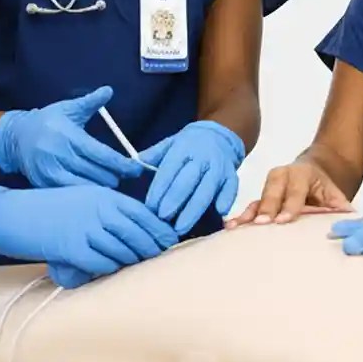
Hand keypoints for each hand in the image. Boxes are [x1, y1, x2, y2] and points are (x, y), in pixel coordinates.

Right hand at [0, 86, 139, 189]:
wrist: (16, 137)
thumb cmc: (48, 121)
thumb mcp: (68, 108)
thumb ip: (91, 102)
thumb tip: (109, 90)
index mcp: (70, 137)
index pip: (103, 155)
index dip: (124, 165)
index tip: (138, 168)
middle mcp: (60, 156)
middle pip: (100, 175)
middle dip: (116, 175)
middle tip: (122, 172)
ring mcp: (51, 173)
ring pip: (89, 188)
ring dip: (102, 185)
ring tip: (107, 178)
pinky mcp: (45, 185)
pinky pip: (73, 193)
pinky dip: (86, 192)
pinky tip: (91, 185)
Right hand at [0, 181, 179, 288]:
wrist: (7, 213)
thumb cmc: (45, 209)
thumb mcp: (80, 199)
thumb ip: (105, 210)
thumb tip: (132, 230)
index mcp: (104, 195)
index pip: (144, 214)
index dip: (159, 231)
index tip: (168, 242)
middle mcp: (100, 209)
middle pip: (140, 235)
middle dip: (151, 250)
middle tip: (155, 259)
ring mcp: (87, 228)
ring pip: (124, 252)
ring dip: (130, 262)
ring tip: (132, 267)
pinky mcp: (72, 248)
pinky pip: (103, 264)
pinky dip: (108, 270)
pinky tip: (104, 270)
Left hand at [140, 120, 244, 234]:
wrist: (220, 134)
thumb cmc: (189, 144)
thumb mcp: (169, 144)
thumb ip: (152, 156)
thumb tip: (131, 165)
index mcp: (183, 148)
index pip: (169, 171)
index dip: (159, 190)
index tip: (150, 207)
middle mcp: (201, 156)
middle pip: (187, 181)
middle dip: (174, 201)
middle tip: (162, 219)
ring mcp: (218, 166)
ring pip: (207, 189)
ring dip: (194, 209)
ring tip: (181, 227)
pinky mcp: (232, 174)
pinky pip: (231, 187)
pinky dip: (226, 199)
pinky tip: (218, 213)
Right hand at [225, 158, 351, 227]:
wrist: (313, 172)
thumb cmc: (324, 188)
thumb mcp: (335, 193)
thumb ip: (341, 206)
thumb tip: (350, 218)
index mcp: (302, 173)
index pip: (296, 190)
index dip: (291, 205)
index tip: (285, 220)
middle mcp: (282, 176)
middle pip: (272, 192)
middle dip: (267, 208)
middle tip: (262, 224)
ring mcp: (269, 186)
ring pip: (258, 199)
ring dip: (248, 214)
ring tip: (236, 227)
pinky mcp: (260, 197)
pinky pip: (250, 208)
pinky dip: (241, 217)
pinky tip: (230, 227)